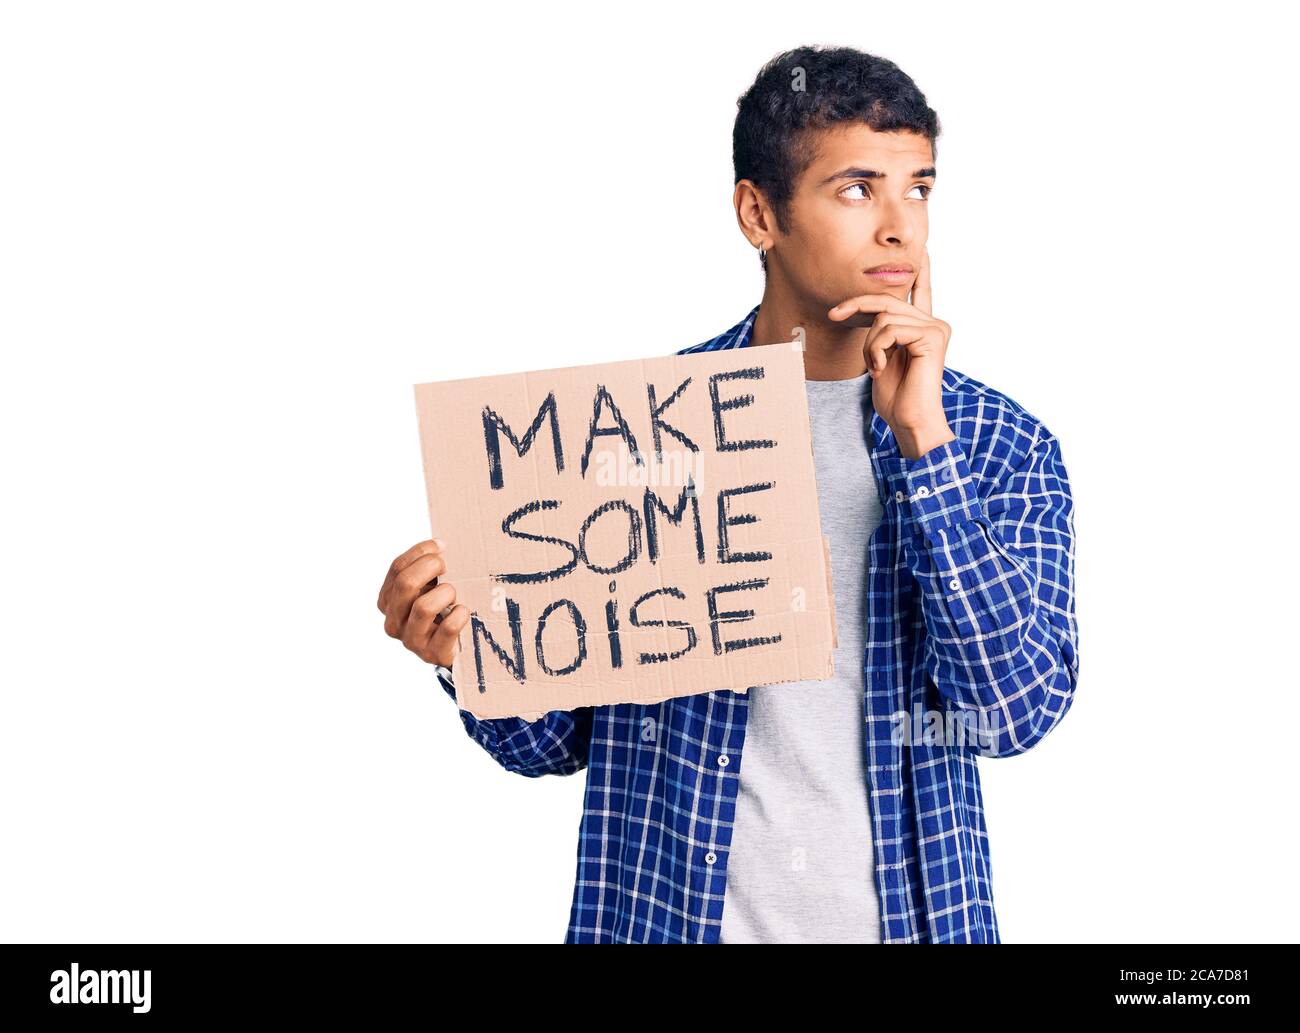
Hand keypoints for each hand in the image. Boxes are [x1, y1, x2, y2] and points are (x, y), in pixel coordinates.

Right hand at [377, 538, 469, 665]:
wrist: (453, 648)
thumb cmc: (440, 610)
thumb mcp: (427, 587)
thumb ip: (426, 568)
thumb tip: (440, 546)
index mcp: (387, 601)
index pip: (397, 568)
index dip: (420, 551)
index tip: (441, 545)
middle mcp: (393, 622)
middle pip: (405, 583)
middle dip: (430, 566)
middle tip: (447, 566)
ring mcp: (411, 641)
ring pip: (423, 607)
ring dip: (445, 593)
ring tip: (454, 594)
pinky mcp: (432, 654)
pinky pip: (448, 628)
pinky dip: (460, 615)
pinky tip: (462, 611)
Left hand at [828, 246, 954, 457]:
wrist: (910, 420)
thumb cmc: (895, 396)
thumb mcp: (881, 356)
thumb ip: (882, 333)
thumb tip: (873, 315)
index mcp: (922, 328)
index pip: (921, 291)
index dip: (921, 270)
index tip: (922, 249)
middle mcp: (933, 323)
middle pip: (887, 300)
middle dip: (855, 304)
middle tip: (833, 313)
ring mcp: (936, 328)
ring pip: (883, 317)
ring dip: (868, 344)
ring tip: (875, 366)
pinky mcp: (933, 336)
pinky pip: (889, 329)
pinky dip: (876, 350)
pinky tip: (881, 369)